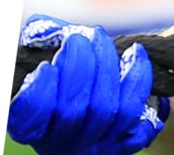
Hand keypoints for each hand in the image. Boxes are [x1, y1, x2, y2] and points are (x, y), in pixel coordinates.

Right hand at [8, 16, 165, 154]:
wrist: (84, 129)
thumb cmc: (57, 89)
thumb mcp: (37, 74)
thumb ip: (39, 50)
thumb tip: (48, 30)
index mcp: (35, 130)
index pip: (33, 116)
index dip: (40, 89)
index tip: (45, 66)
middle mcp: (63, 143)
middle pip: (73, 107)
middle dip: (79, 63)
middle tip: (79, 38)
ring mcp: (95, 145)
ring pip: (107, 108)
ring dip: (108, 65)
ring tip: (101, 38)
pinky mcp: (124, 143)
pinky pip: (138, 115)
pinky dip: (140, 81)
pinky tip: (136, 56)